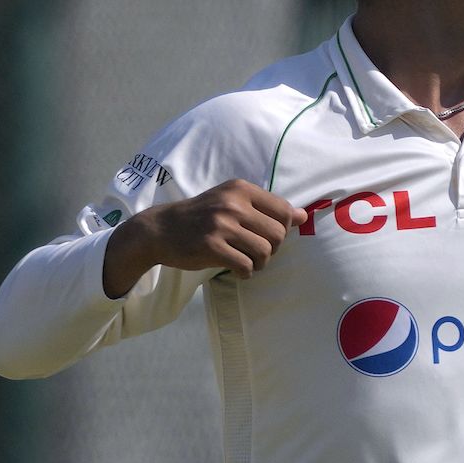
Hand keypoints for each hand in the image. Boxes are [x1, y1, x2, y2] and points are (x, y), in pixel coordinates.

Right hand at [103, 180, 305, 296]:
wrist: (161, 229)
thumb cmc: (201, 217)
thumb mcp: (232, 202)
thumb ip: (266, 208)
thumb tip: (303, 215)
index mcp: (240, 189)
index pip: (284, 211)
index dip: (282, 229)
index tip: (266, 236)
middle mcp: (232, 203)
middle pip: (278, 234)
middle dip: (272, 249)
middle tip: (255, 252)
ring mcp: (221, 225)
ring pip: (265, 252)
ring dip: (259, 263)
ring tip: (246, 261)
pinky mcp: (211, 247)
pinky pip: (246, 266)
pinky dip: (245, 273)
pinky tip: (235, 269)